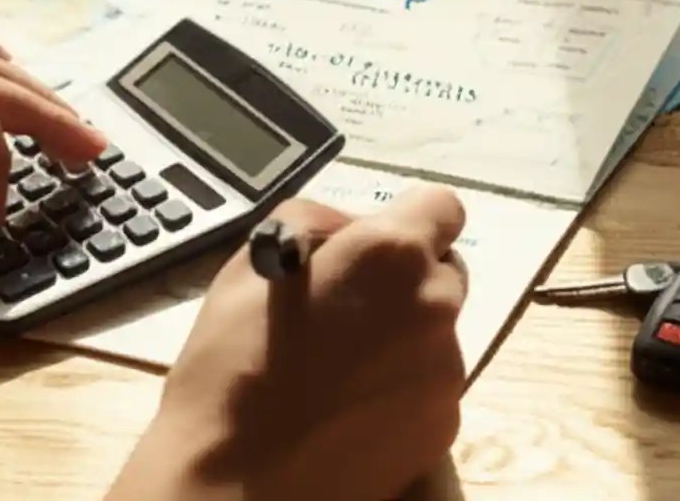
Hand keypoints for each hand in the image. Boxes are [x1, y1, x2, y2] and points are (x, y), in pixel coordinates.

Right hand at [106, 184, 468, 500]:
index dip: (410, 219)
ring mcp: (446, 370)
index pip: (442, 207)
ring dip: (404, 336)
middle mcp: (434, 305)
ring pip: (437, 332)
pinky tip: (350, 406)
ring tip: (340, 366)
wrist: (239, 483)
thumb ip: (315, 223)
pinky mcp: (444, 424)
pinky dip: (402, 388)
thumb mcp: (251, 263)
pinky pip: (431, 386)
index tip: (377, 244)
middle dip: (406, 280)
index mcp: (391, 254)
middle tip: (349, 307)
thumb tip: (346, 228)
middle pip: (444, 272)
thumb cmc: (233, 364)